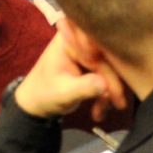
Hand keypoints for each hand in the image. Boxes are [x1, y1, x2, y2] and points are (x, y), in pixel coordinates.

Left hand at [12, 21, 126, 121]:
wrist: (35, 102)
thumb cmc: (44, 94)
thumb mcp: (63, 93)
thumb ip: (84, 87)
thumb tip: (106, 85)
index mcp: (69, 39)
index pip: (98, 51)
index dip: (110, 70)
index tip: (116, 93)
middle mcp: (81, 39)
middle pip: (108, 60)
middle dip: (111, 86)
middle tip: (117, 105)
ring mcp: (88, 51)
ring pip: (111, 70)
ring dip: (109, 93)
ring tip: (100, 113)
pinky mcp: (93, 62)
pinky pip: (107, 75)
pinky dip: (105, 93)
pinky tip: (98, 110)